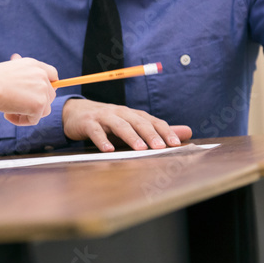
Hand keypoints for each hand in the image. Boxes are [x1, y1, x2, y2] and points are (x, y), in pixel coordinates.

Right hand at [0, 54, 57, 125]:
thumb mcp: (8, 68)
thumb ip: (19, 70)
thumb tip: (17, 59)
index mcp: (34, 65)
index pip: (52, 75)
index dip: (48, 86)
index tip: (39, 94)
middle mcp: (42, 75)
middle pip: (50, 95)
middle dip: (36, 103)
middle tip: (16, 106)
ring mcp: (43, 90)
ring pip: (44, 109)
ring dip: (28, 113)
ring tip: (9, 111)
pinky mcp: (39, 104)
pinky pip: (34, 119)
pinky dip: (21, 121)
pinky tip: (7, 115)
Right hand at [62, 98, 191, 151]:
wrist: (76, 112)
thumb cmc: (108, 122)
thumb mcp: (132, 125)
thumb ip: (158, 130)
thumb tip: (187, 132)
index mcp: (133, 114)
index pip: (152, 121)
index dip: (164, 131)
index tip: (175, 143)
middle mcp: (120, 113)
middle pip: (138, 121)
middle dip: (150, 134)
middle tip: (160, 147)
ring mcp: (103, 117)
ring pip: (120, 125)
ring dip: (131, 136)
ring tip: (140, 149)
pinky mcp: (88, 123)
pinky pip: (96, 132)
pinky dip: (102, 140)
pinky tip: (108, 150)